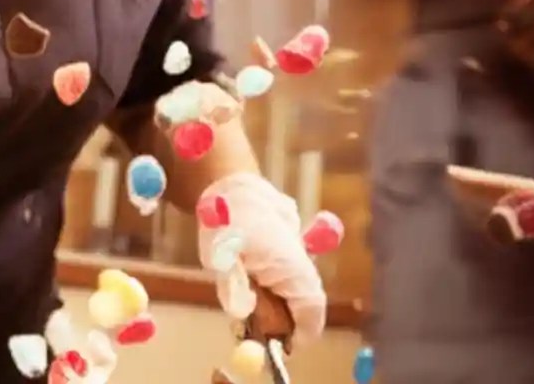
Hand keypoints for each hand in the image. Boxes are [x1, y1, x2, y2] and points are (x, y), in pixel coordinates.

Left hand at [198, 173, 325, 344]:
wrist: (232, 186)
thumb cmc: (226, 221)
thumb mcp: (221, 256)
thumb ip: (233, 287)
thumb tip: (242, 313)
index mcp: (291, 267)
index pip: (311, 312)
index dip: (300, 335)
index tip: (280, 347)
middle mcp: (301, 264)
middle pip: (301, 308)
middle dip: (279, 321)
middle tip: (252, 325)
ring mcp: (298, 258)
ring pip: (292, 294)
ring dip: (272, 304)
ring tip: (245, 290)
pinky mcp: (290, 254)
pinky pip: (285, 281)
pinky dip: (270, 289)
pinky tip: (248, 277)